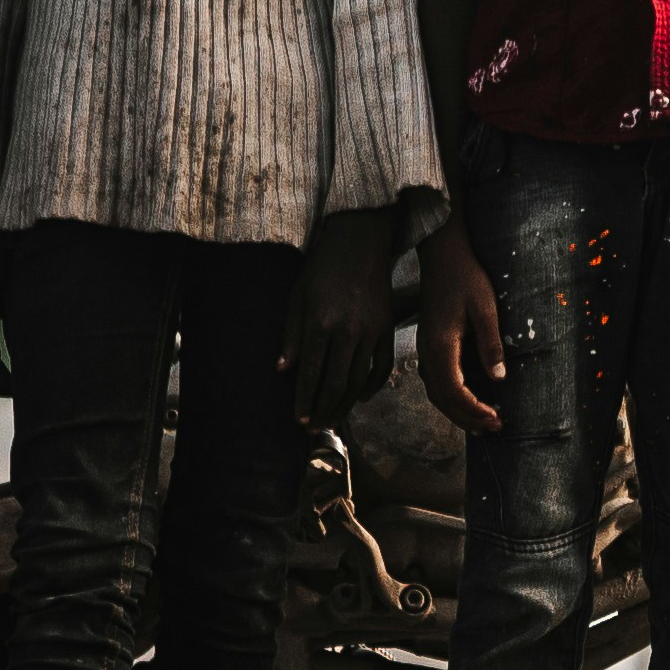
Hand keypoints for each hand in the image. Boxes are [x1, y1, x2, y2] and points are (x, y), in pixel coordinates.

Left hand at [284, 209, 396, 424]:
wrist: (360, 241)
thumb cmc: (322, 266)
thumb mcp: (297, 296)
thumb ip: (291, 335)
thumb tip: (282, 370)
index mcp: (320, 323)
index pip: (310, 373)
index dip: (304, 400)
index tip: (298, 420)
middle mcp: (347, 331)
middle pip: (335, 383)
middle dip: (323, 410)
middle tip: (313, 428)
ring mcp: (371, 331)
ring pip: (359, 379)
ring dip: (344, 404)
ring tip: (333, 419)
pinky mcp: (387, 328)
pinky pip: (382, 366)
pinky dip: (372, 385)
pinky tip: (359, 397)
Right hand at [414, 219, 506, 431]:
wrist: (443, 256)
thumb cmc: (466, 278)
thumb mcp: (485, 309)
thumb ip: (491, 344)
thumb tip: (498, 378)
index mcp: (440, 346)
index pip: (454, 391)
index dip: (475, 410)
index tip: (496, 419)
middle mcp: (427, 352)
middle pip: (443, 399)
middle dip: (468, 418)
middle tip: (494, 428)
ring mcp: (425, 350)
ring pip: (436, 393)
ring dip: (457, 412)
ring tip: (481, 424)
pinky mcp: (429, 345)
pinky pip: (435, 381)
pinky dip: (450, 398)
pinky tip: (465, 401)